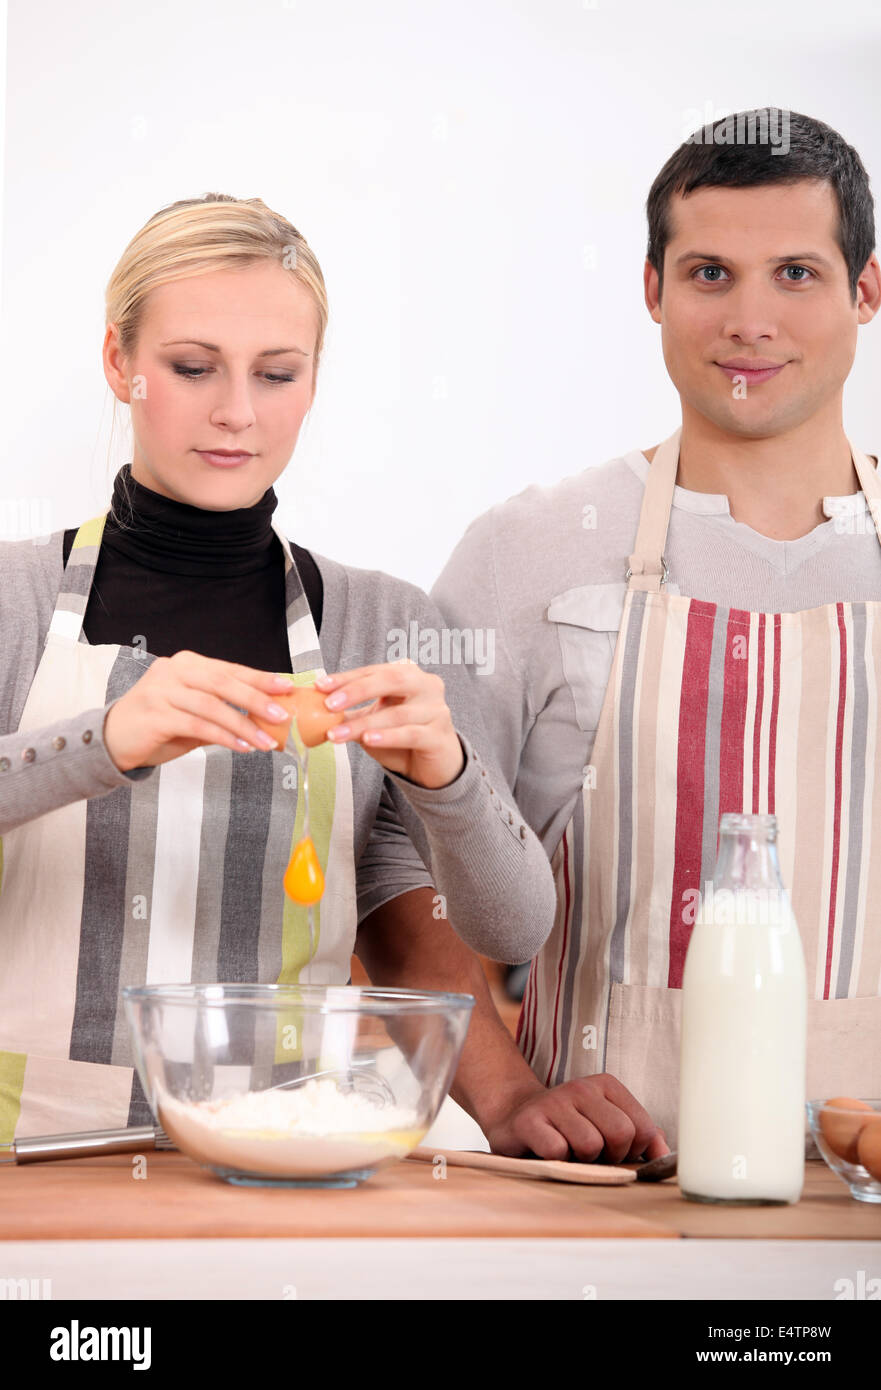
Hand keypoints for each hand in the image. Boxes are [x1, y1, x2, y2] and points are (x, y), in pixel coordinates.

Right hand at [102, 650, 299, 772]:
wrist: (112, 741)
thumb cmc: (158, 726)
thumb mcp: (194, 714)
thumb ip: (224, 712)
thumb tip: (266, 719)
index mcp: (186, 664)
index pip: (229, 669)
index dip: (259, 678)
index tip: (287, 687)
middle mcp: (173, 671)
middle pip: (223, 682)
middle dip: (257, 698)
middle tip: (283, 714)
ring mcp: (161, 691)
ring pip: (212, 705)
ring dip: (243, 725)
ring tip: (266, 741)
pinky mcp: (155, 715)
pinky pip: (197, 726)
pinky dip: (223, 736)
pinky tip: (241, 747)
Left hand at [315, 659, 464, 788]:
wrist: (434, 766)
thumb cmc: (403, 737)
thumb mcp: (373, 720)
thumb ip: (349, 712)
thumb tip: (314, 708)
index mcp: (409, 674)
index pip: (375, 671)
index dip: (347, 677)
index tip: (321, 685)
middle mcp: (426, 686)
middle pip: (392, 680)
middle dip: (358, 690)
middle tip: (330, 704)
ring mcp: (436, 710)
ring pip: (396, 713)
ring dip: (363, 724)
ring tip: (337, 734)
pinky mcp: (438, 735)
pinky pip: (410, 734)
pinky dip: (387, 736)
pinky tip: (368, 740)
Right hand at [481, 1073, 671, 1163]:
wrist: (515, 1116)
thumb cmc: (570, 1127)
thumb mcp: (608, 1124)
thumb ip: (642, 1136)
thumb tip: (666, 1155)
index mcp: (607, 1085)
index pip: (642, 1128)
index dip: (633, 1151)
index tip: (614, 1150)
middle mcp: (582, 1087)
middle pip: (621, 1134)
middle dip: (610, 1155)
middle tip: (591, 1153)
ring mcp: (555, 1101)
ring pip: (590, 1145)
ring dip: (581, 1160)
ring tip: (568, 1150)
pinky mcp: (530, 1121)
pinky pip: (558, 1151)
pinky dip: (556, 1161)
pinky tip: (547, 1151)